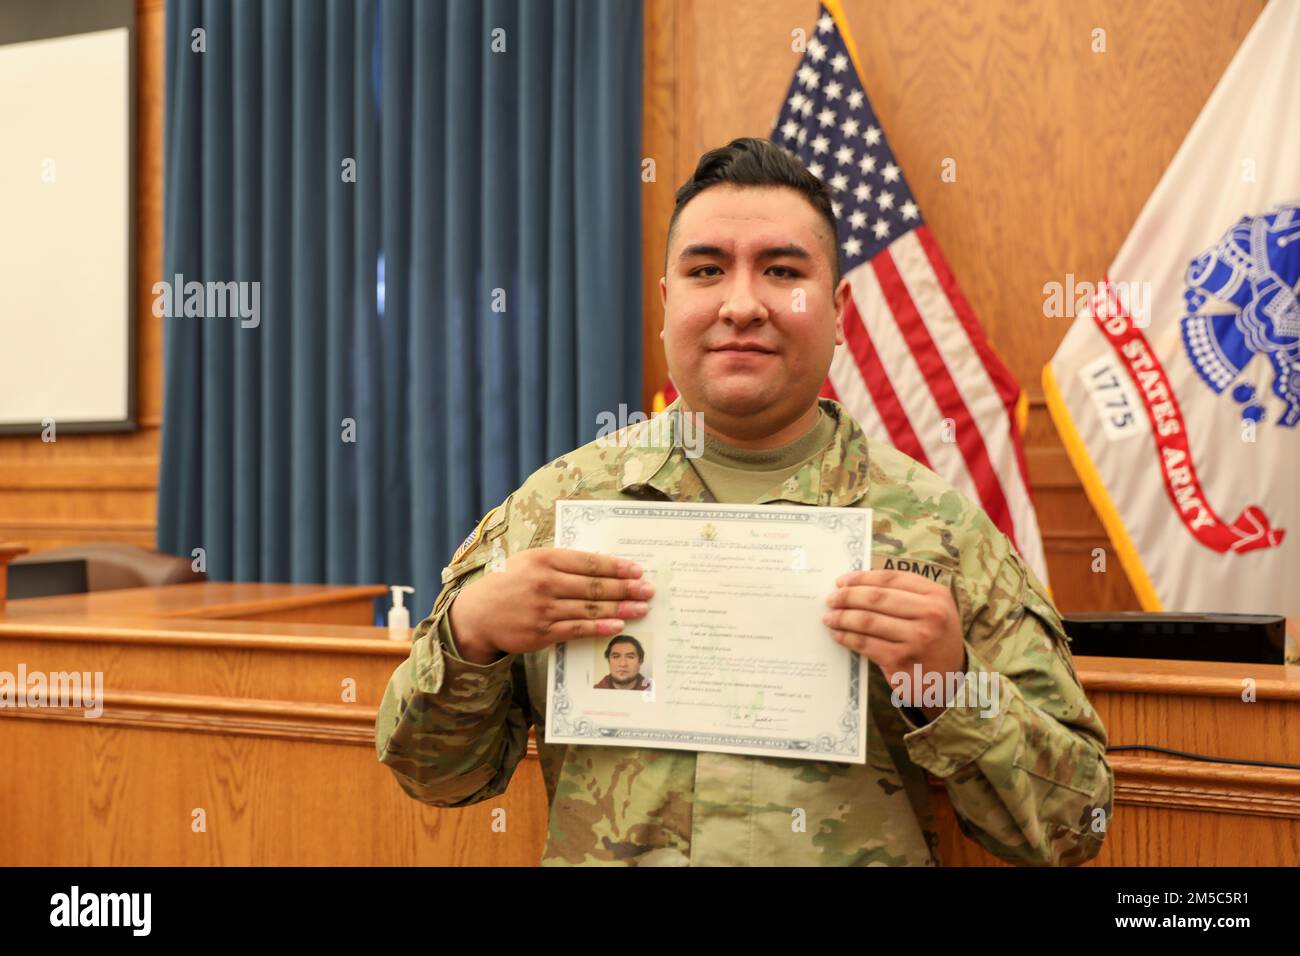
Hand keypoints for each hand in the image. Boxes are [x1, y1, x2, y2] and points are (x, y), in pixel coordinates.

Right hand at [449, 549, 653, 663]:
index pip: (588, 562)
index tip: (637, 570)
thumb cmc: (509, 584)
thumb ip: (561, 562)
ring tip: (641, 608)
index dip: (616, 566)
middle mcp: (544, 582)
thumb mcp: (530, 562)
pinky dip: (599, 627)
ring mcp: (543, 609)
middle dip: (625, 588)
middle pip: (593, 585)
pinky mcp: (541, 632)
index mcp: (543, 559)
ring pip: (589, 608)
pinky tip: (617, 625)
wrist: (477, 614)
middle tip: (648, 590)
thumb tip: (602, 566)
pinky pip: (577, 629)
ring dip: (619, 608)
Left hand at [823, 569, 964, 719]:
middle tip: (831, 599)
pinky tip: (838, 634)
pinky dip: (847, 637)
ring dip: (842, 618)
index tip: (842, 581)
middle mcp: (929, 614)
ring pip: (867, 621)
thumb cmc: (935, 639)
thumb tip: (857, 584)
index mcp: (936, 595)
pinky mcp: (900, 661)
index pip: (891, 578)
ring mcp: (916, 639)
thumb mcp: (934, 609)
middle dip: (847, 597)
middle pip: (876, 598)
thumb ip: (905, 593)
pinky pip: (865, 644)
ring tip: (829, 617)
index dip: (862, 578)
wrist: (952, 681)